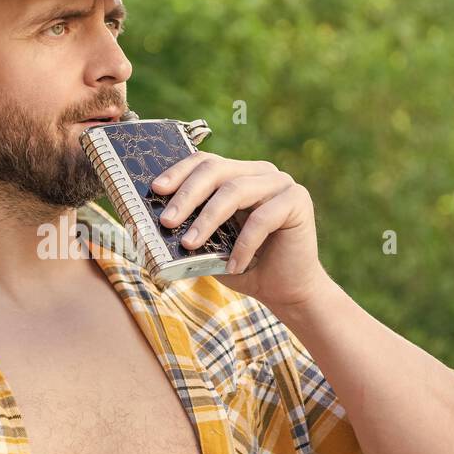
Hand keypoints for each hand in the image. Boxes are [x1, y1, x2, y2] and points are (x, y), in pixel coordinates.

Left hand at [150, 153, 329, 310]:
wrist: (286, 291)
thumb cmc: (244, 265)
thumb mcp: (210, 245)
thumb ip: (190, 228)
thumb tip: (156, 223)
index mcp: (239, 174)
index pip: (205, 163)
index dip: (178, 173)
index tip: (156, 190)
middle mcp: (261, 172)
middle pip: (216, 171)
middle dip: (187, 196)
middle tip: (166, 221)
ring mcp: (281, 183)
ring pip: (235, 191)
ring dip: (207, 219)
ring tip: (189, 245)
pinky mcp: (298, 200)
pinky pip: (262, 218)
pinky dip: (243, 244)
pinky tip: (233, 266)